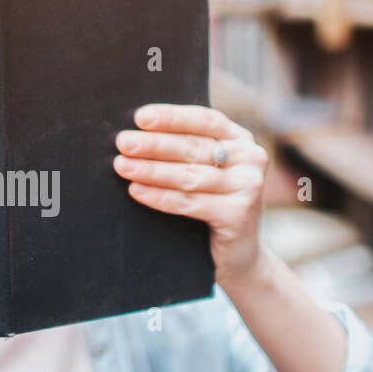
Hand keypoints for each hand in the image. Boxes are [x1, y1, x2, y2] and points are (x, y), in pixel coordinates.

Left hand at [113, 103, 267, 287]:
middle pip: (194, 147)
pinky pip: (189, 202)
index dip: (172, 117)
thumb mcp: (206, 171)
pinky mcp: (239, 214)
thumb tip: (137, 134)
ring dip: (151, 170)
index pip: (204, 120)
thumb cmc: (212, 205)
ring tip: (122, 166)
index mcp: (241, 139)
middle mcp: (250, 158)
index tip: (141, 117)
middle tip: (123, 143)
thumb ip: (186, 150)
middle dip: (154, 144)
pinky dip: (160, 197)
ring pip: (190, 175)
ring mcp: (248, 186)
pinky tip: (136, 191)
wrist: (238, 254)